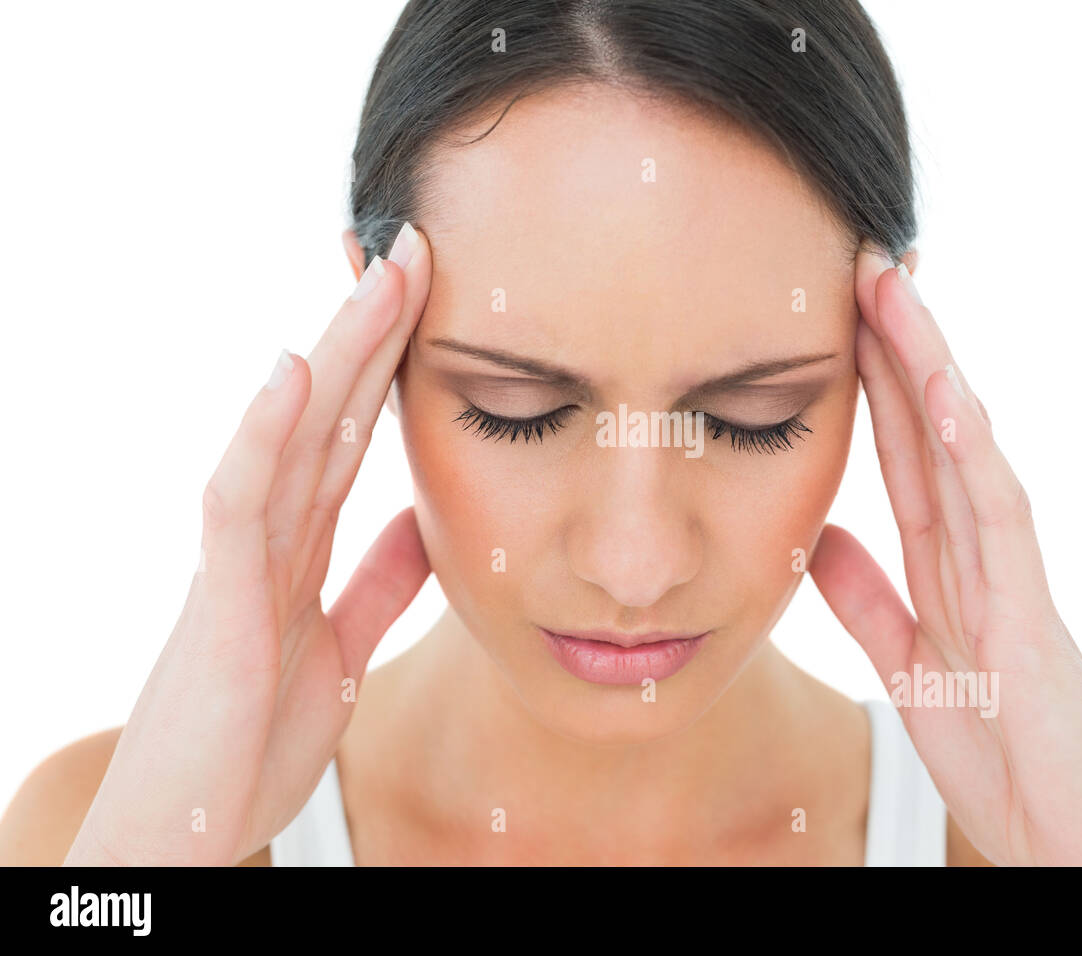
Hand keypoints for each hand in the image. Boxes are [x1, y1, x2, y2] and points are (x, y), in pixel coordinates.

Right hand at [65, 223, 433, 865]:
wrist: (197, 827)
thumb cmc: (252, 739)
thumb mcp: (338, 649)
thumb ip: (373, 583)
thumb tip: (423, 524)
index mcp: (301, 546)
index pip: (352, 434)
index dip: (390, 365)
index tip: (433, 297)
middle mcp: (270, 535)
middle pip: (329, 414)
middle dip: (373, 332)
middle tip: (421, 249)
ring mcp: (241, 561)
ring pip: (290, 434)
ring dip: (333, 353)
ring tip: (376, 274)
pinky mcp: (219, 602)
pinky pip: (241, 505)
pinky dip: (265, 436)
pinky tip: (293, 373)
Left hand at [809, 252, 1081, 865]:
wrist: (1065, 834)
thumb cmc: (1005, 753)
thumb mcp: (908, 663)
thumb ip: (868, 599)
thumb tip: (818, 535)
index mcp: (945, 562)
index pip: (898, 451)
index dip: (866, 381)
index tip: (829, 313)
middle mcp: (978, 548)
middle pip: (927, 427)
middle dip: (893, 344)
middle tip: (857, 259)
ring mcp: (1008, 570)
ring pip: (962, 447)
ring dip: (928, 366)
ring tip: (892, 287)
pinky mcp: (1030, 608)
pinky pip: (998, 513)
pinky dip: (969, 450)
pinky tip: (942, 391)